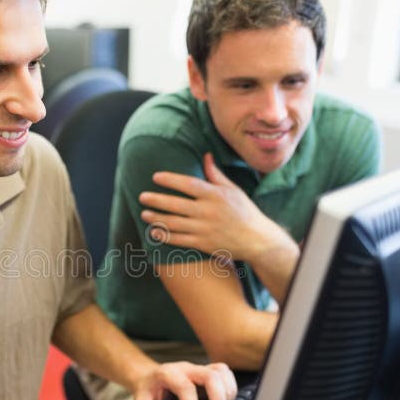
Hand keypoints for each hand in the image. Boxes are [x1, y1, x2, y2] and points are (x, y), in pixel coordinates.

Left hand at [132, 361, 236, 399]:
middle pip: (210, 376)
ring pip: (221, 373)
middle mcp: (186, 368)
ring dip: (227, 394)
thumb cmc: (147, 391)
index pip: (186, 388)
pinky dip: (229, 389)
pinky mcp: (207, 372)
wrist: (149, 377)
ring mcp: (198, 368)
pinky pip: (225, 374)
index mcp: (168, 374)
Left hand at [139, 152, 292, 264]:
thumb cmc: (245, 212)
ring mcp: (205, 229)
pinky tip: (154, 232)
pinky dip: (165, 236)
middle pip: (176, 204)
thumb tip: (206, 156)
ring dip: (157, 218)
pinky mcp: (204, 244)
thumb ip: (216, 175)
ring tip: (144, 214)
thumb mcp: (233, 190)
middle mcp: (208, 212)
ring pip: (174, 223)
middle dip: (156, 200)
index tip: (155, 177)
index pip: (188, 184)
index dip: (170, 180)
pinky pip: (180, 240)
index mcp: (215, 195)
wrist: (257, 240)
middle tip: (142, 197)